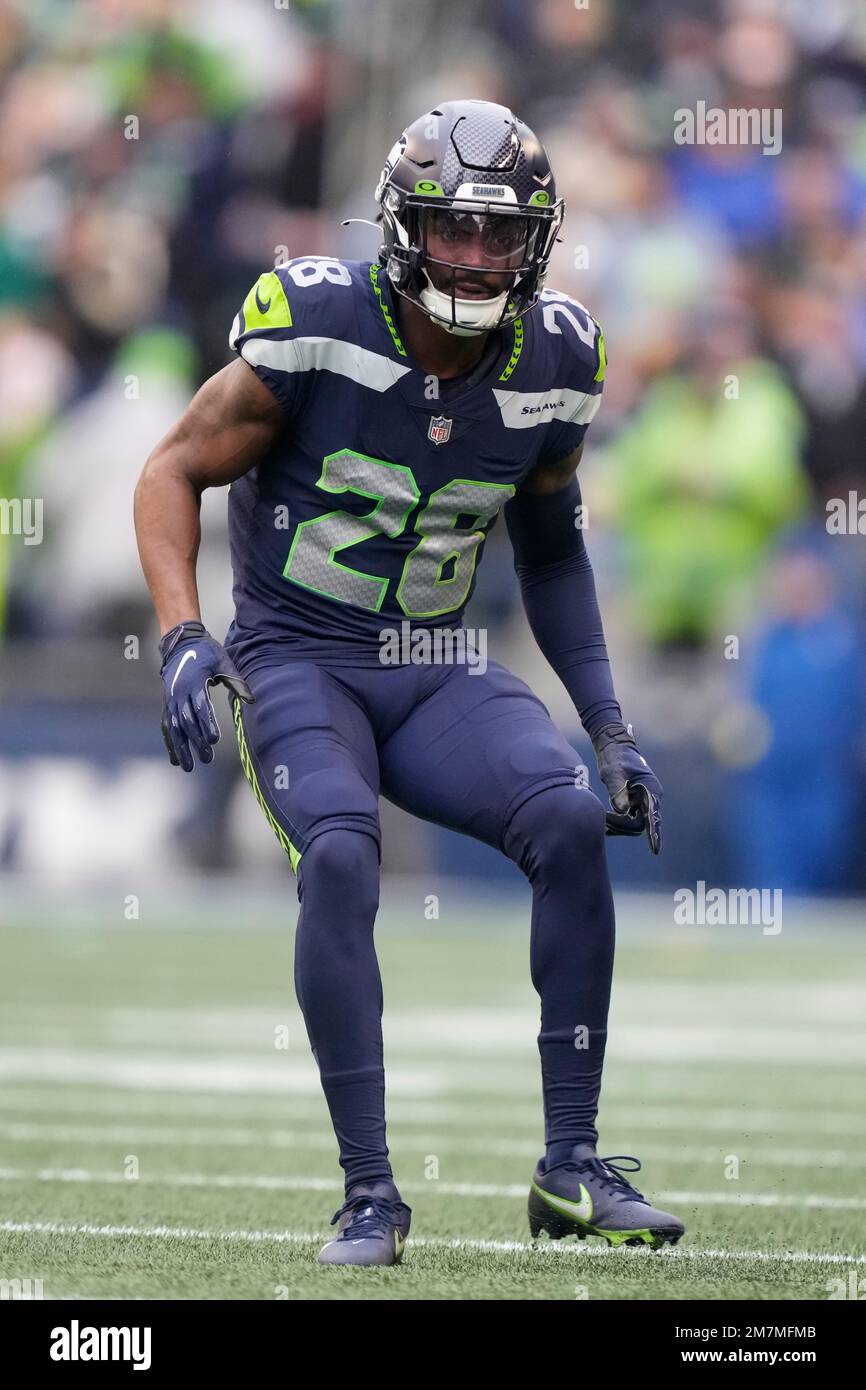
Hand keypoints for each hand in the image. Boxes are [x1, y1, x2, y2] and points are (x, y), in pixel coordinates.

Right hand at [159, 621, 252, 771]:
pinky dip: (170, 743)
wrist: (181, 643)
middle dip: (196, 741)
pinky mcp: (167, 704)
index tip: (214, 740)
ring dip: (181, 748)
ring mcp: (171, 700)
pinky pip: (166, 726)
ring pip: (174, 728)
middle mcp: (179, 693)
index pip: (200, 707)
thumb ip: (235, 681)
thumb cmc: (206, 653)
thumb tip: (250, 700)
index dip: (207, 724)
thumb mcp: (223, 662)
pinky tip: (175, 759)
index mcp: (194, 683)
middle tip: (208, 758)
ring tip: (189, 766)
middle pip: (187, 722)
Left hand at [592, 722, 661, 854]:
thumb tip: (623, 811)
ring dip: (620, 826)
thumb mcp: (613, 772)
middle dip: (624, 827)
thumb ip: (618, 791)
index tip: (655, 850)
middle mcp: (650, 796)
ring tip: (602, 822)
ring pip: (634, 823)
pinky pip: (628, 818)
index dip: (655, 834)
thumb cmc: (614, 756)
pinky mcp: (634, 801)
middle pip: (642, 824)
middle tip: (605, 824)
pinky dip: (617, 822)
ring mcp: (642, 800)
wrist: (612, 744)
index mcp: (650, 789)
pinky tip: (605, 822)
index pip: (654, 816)